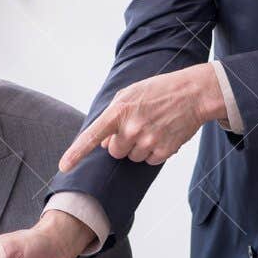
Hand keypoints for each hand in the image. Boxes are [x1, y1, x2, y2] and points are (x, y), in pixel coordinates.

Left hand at [59, 63, 225, 170]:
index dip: (76, 153)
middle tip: (137, 126)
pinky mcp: (164, 150)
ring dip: (138, 147)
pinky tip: (162, 134)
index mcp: (119, 110)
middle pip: (114, 151)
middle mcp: (131, 128)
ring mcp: (148, 140)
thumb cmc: (159, 91)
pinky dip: (154, 152)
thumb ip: (112, 115)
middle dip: (121, 143)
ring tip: (153, 127)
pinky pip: (149, 161)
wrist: (193, 93)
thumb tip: (102, 142)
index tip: (64, 166)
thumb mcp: (130, 94)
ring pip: (132, 157)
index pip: (92, 136)